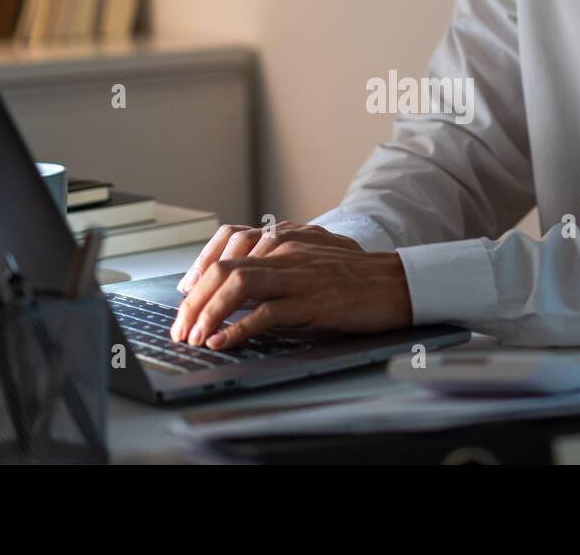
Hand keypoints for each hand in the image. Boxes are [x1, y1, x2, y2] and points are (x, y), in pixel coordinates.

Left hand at [170, 223, 412, 349]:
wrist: (398, 282)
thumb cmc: (357, 273)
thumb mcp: (312, 255)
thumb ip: (280, 260)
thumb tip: (243, 283)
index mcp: (283, 237)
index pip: (227, 244)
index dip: (199, 269)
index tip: (187, 295)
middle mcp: (285, 249)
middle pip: (223, 267)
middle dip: (193, 300)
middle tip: (181, 327)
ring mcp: (297, 275)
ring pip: (237, 285)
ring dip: (207, 313)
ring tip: (194, 337)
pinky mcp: (311, 301)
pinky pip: (265, 313)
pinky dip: (237, 329)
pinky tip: (223, 342)